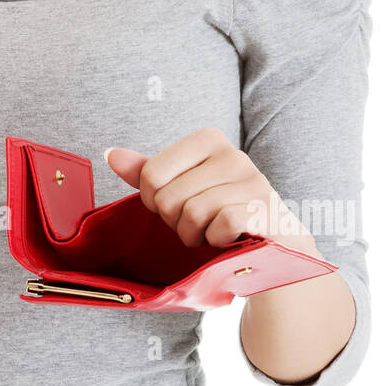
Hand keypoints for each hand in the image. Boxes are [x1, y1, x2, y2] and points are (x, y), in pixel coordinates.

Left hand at [104, 126, 317, 252]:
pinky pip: (219, 225)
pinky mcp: (264, 208)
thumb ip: (148, 172)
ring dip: (195, 236)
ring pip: (192, 213)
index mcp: (208, 139)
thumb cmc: (221, 213)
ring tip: (211, 233)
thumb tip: (110, 154)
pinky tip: (228, 239)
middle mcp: (233, 154)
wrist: (275, 245)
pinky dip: (217, 241)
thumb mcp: (183, 189)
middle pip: (168, 198)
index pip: (151, 174)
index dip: (154, 201)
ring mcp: (253, 180)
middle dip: (176, 223)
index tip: (177, 206)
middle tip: (197, 225)